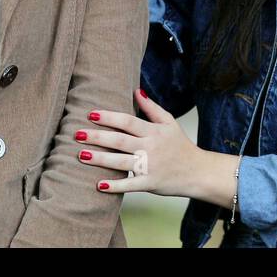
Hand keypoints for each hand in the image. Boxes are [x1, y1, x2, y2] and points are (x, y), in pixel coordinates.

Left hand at [75, 88, 202, 197]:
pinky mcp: (150, 184)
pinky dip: (115, 186)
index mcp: (154, 132)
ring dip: (100, 159)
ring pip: (121, 162)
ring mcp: (150, 167)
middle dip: (98, 137)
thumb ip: (152, 108)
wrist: (199, 172)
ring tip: (80, 155)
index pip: (128, 121)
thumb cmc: (181, 146)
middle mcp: (151, 148)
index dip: (109, 117)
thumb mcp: (169, 123)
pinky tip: (98, 185)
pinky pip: (130, 185)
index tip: (90, 114)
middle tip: (77, 134)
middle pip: (120, 141)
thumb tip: (136, 90)